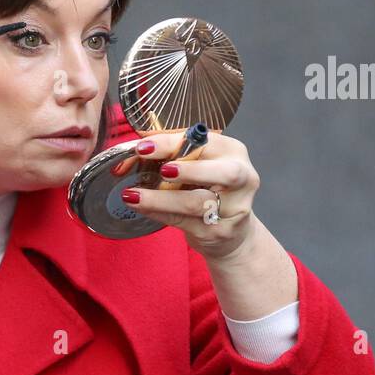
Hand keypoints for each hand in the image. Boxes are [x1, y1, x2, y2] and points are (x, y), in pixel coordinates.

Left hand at [120, 128, 259, 263]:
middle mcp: (242, 179)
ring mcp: (232, 209)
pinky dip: (158, 213)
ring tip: (133, 195)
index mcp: (233, 152)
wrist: (232, 233)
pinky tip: (140, 207)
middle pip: (224, 173)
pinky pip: (182, 221)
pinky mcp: (217, 232)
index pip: (206, 142)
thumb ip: (174, 151)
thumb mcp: (198, 163)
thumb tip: (141, 143)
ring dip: (160, 199)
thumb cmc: (210, 189)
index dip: (173, 143)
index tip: (145, 147)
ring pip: (195, 203)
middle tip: (162, 170)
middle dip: (190, 170)